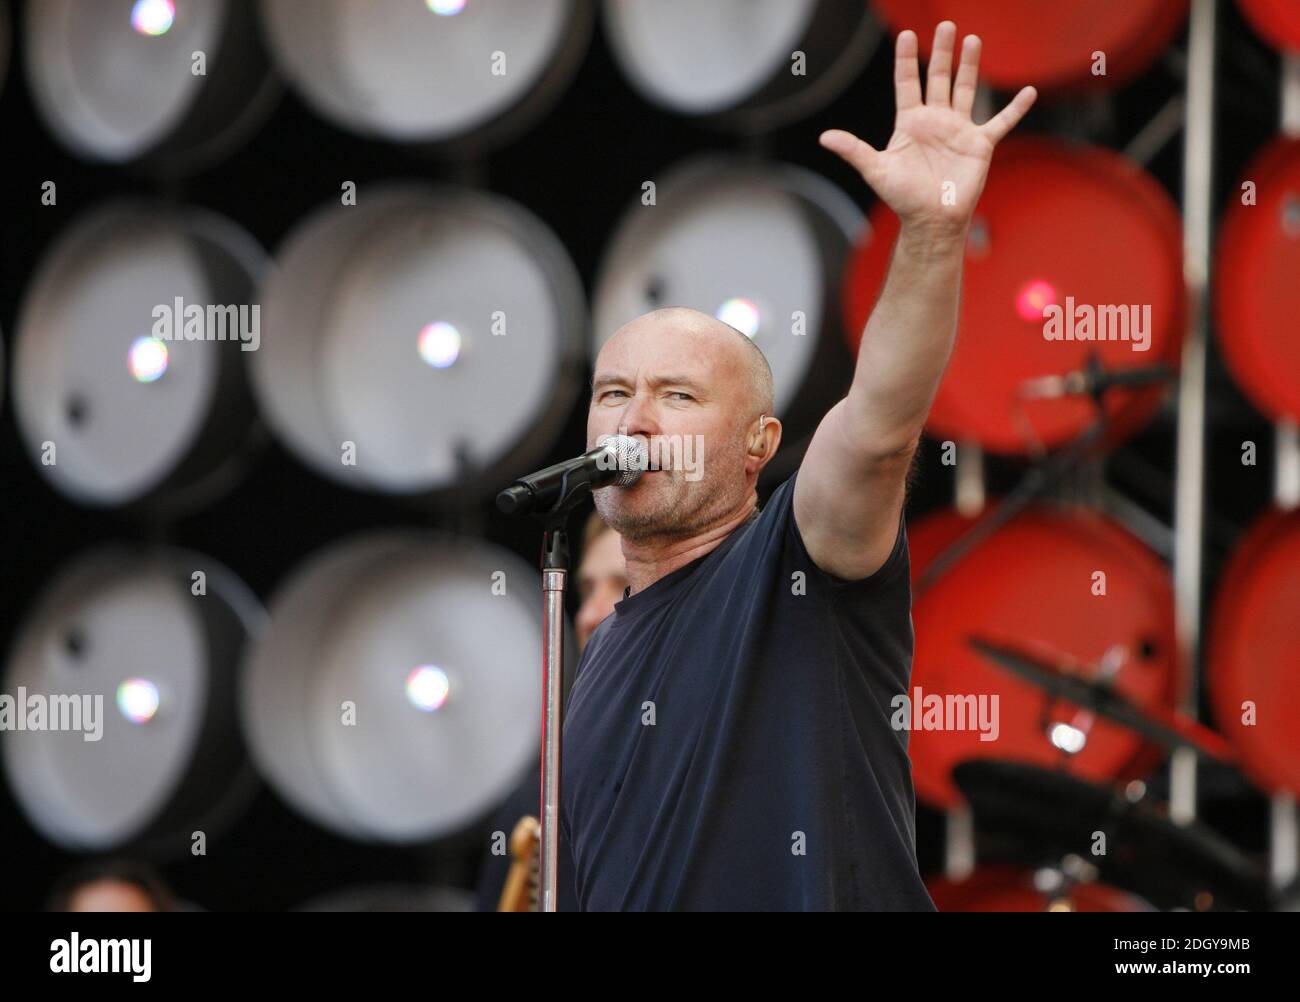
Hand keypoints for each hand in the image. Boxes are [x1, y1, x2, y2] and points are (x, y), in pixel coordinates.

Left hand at [819, 22, 1035, 238]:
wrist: (932, 220)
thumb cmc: (903, 198)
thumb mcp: (876, 170)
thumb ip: (854, 150)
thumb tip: (825, 138)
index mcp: (910, 123)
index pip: (906, 83)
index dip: (905, 60)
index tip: (905, 35)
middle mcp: (935, 121)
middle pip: (938, 78)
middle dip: (941, 52)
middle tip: (947, 25)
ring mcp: (959, 130)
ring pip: (965, 89)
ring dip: (969, 66)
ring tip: (972, 40)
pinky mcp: (980, 144)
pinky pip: (1001, 122)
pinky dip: (1016, 109)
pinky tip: (1029, 92)